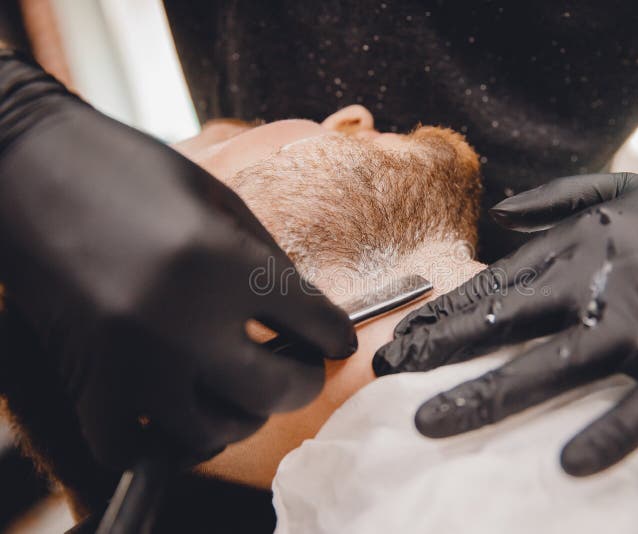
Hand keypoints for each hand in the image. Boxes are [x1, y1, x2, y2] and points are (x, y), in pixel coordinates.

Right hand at [0, 53, 355, 467]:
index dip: (335, 336)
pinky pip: (130, 446)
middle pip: (274, 391)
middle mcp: (181, 321)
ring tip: (242, 391)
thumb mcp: (220, 201)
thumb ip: (268, 264)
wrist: (31, 166)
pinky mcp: (84, 378)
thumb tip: (307, 317)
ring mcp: (129, 360)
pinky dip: (162, 441)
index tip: (336, 342)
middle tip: (300, 369)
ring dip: (239, 416)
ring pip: (210, 432)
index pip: (313, 324)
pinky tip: (177, 412)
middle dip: (301, 383)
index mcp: (223, 263)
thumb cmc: (130, 171)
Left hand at [373, 170, 637, 475]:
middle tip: (387, 378)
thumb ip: (555, 199)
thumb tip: (501, 217)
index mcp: (576, 250)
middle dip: (438, 353)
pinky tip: (567, 465)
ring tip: (431, 423)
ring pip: (550, 369)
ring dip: (487, 397)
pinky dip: (608, 436)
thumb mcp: (621, 189)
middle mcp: (595, 289)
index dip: (441, 315)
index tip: (400, 340)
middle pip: (502, 325)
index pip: (493, 287)